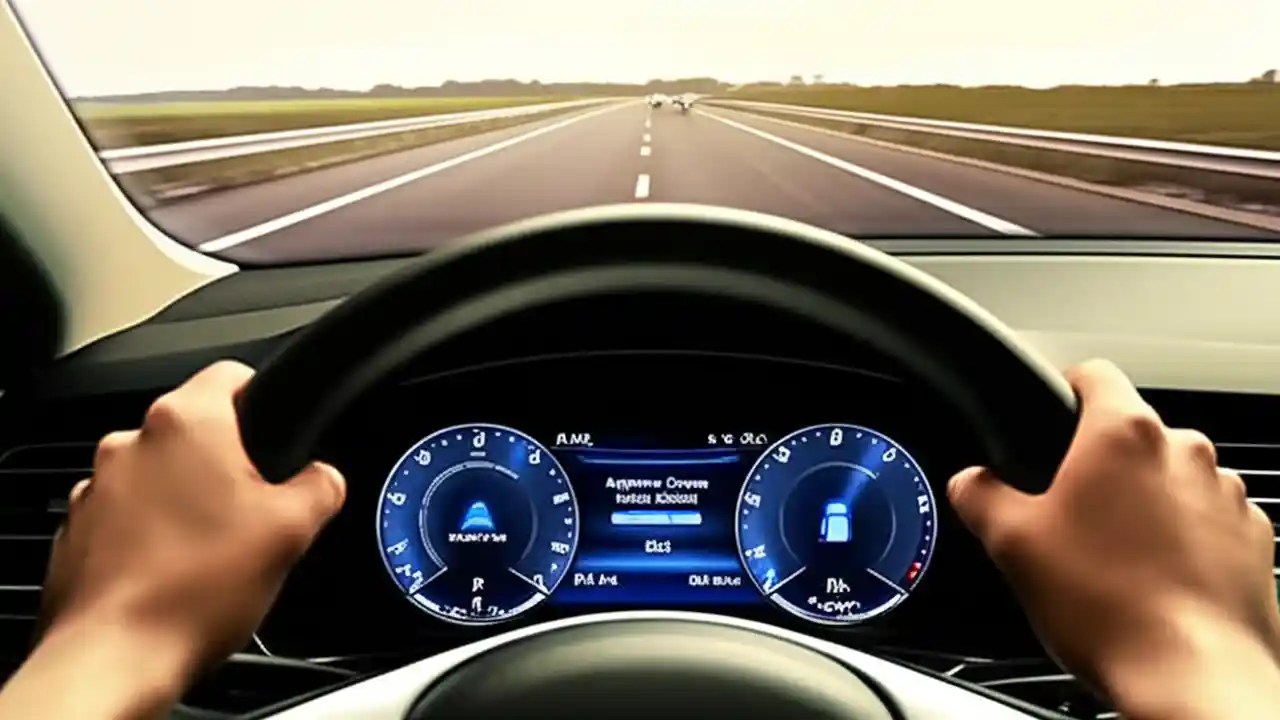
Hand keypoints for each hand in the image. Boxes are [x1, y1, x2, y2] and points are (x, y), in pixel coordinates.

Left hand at [6, 360, 345, 717]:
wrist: (116, 656)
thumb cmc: (195, 589)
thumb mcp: (292, 530)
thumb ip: (321, 486)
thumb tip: (324, 478)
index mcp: (186, 422)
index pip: (234, 374)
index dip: (267, 400)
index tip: (278, 436)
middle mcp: (131, 442)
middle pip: (198, 432)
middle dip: (229, 466)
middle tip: (256, 514)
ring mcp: (96, 486)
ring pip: (160, 475)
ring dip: (186, 501)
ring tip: (214, 553)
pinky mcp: (78, 529)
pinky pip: (126, 516)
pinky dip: (151, 535)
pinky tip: (176, 573)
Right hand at [949, 359, 1279, 718]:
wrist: (1192, 677)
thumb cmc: (1109, 606)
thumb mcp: (1011, 544)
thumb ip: (981, 495)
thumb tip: (970, 482)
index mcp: (1122, 434)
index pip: (1093, 373)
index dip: (1064, 391)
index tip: (1052, 418)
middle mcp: (1185, 451)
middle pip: (1132, 434)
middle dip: (1101, 466)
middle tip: (1069, 517)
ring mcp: (1228, 494)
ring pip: (1173, 479)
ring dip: (1147, 503)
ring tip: (1115, 559)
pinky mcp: (1254, 539)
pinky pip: (1210, 521)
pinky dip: (1186, 540)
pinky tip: (1156, 581)